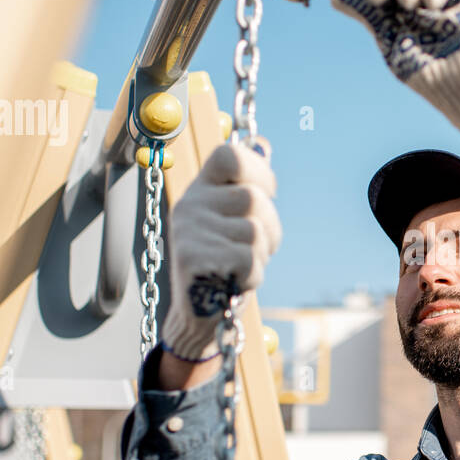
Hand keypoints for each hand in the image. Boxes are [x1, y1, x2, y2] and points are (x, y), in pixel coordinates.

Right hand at [160, 137, 280, 361]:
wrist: (198, 314)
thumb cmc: (225, 264)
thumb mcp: (232, 220)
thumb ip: (245, 187)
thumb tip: (262, 145)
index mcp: (200, 190)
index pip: (229, 155)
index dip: (259, 170)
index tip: (268, 192)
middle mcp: (190, 205)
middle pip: (254, 199)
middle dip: (270, 227)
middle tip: (255, 248)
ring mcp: (189, 232)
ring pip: (255, 230)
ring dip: (261, 254)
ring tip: (240, 266)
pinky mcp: (194, 260)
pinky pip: (249, 259)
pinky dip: (252, 275)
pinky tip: (234, 282)